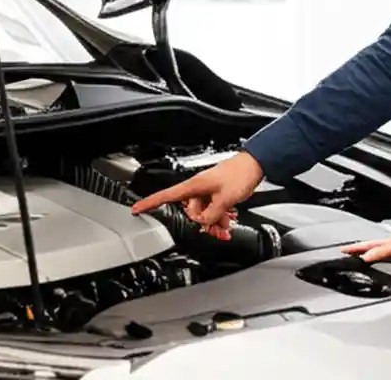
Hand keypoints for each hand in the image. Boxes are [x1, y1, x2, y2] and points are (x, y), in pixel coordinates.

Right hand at [130, 151, 264, 240]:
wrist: (254, 165)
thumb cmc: (239, 175)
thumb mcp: (225, 199)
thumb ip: (211, 214)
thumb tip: (202, 223)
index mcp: (194, 186)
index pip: (166, 195)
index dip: (150, 203)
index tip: (136, 209)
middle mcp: (197, 188)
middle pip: (190, 212)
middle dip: (202, 221)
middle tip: (217, 224)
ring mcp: (206, 191)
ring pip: (202, 213)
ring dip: (213, 220)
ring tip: (226, 222)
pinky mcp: (215, 193)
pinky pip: (211, 209)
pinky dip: (218, 216)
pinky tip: (227, 218)